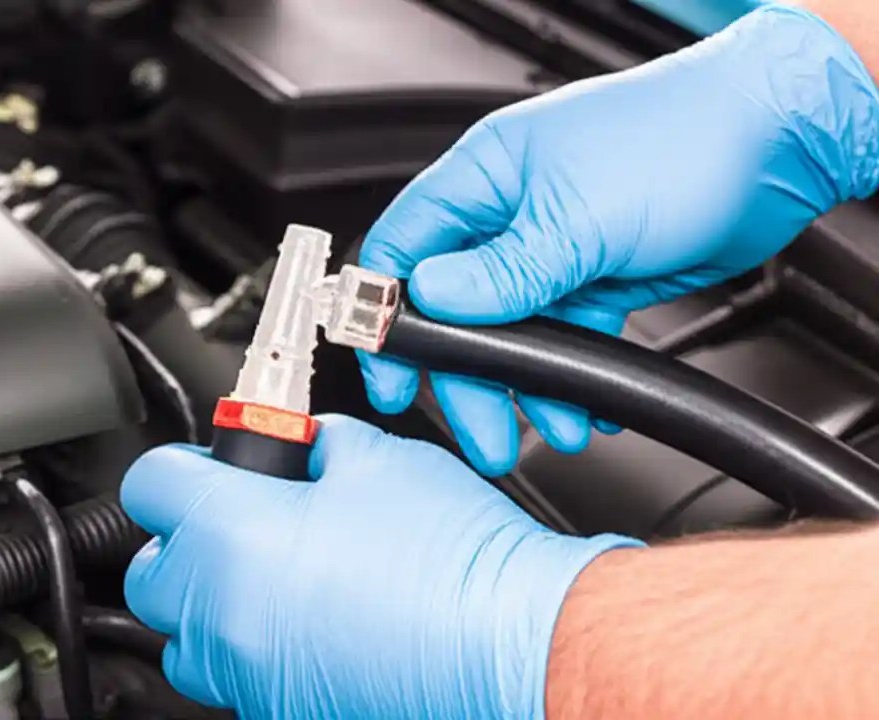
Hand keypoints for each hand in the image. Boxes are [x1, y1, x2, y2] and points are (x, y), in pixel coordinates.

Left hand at [121, 416, 638, 718]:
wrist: (515, 647)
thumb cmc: (457, 560)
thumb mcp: (380, 460)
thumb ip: (317, 445)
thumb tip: (301, 445)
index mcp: (231, 535)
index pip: (150, 484)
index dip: (186, 466)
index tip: (211, 467)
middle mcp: (222, 614)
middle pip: (155, 571)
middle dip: (189, 542)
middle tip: (245, 523)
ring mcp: (247, 677)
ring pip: (190, 639)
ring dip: (216, 605)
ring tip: (280, 580)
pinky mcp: (280, 714)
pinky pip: (240, 678)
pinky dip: (261, 652)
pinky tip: (317, 628)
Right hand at [360, 5, 878, 475]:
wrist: (778, 141)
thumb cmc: (681, 139)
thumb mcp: (576, 218)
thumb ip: (500, 270)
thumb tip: (431, 298)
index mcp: (484, 177)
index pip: (404, 248)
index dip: (385, 312)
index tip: (390, 373)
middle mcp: (510, 213)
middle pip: (457, 307)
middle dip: (468, 375)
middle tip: (481, 429)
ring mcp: (554, 246)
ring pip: (515, 331)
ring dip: (531, 384)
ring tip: (553, 427)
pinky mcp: (598, 275)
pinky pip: (568, 335)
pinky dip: (576, 375)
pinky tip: (590, 406)